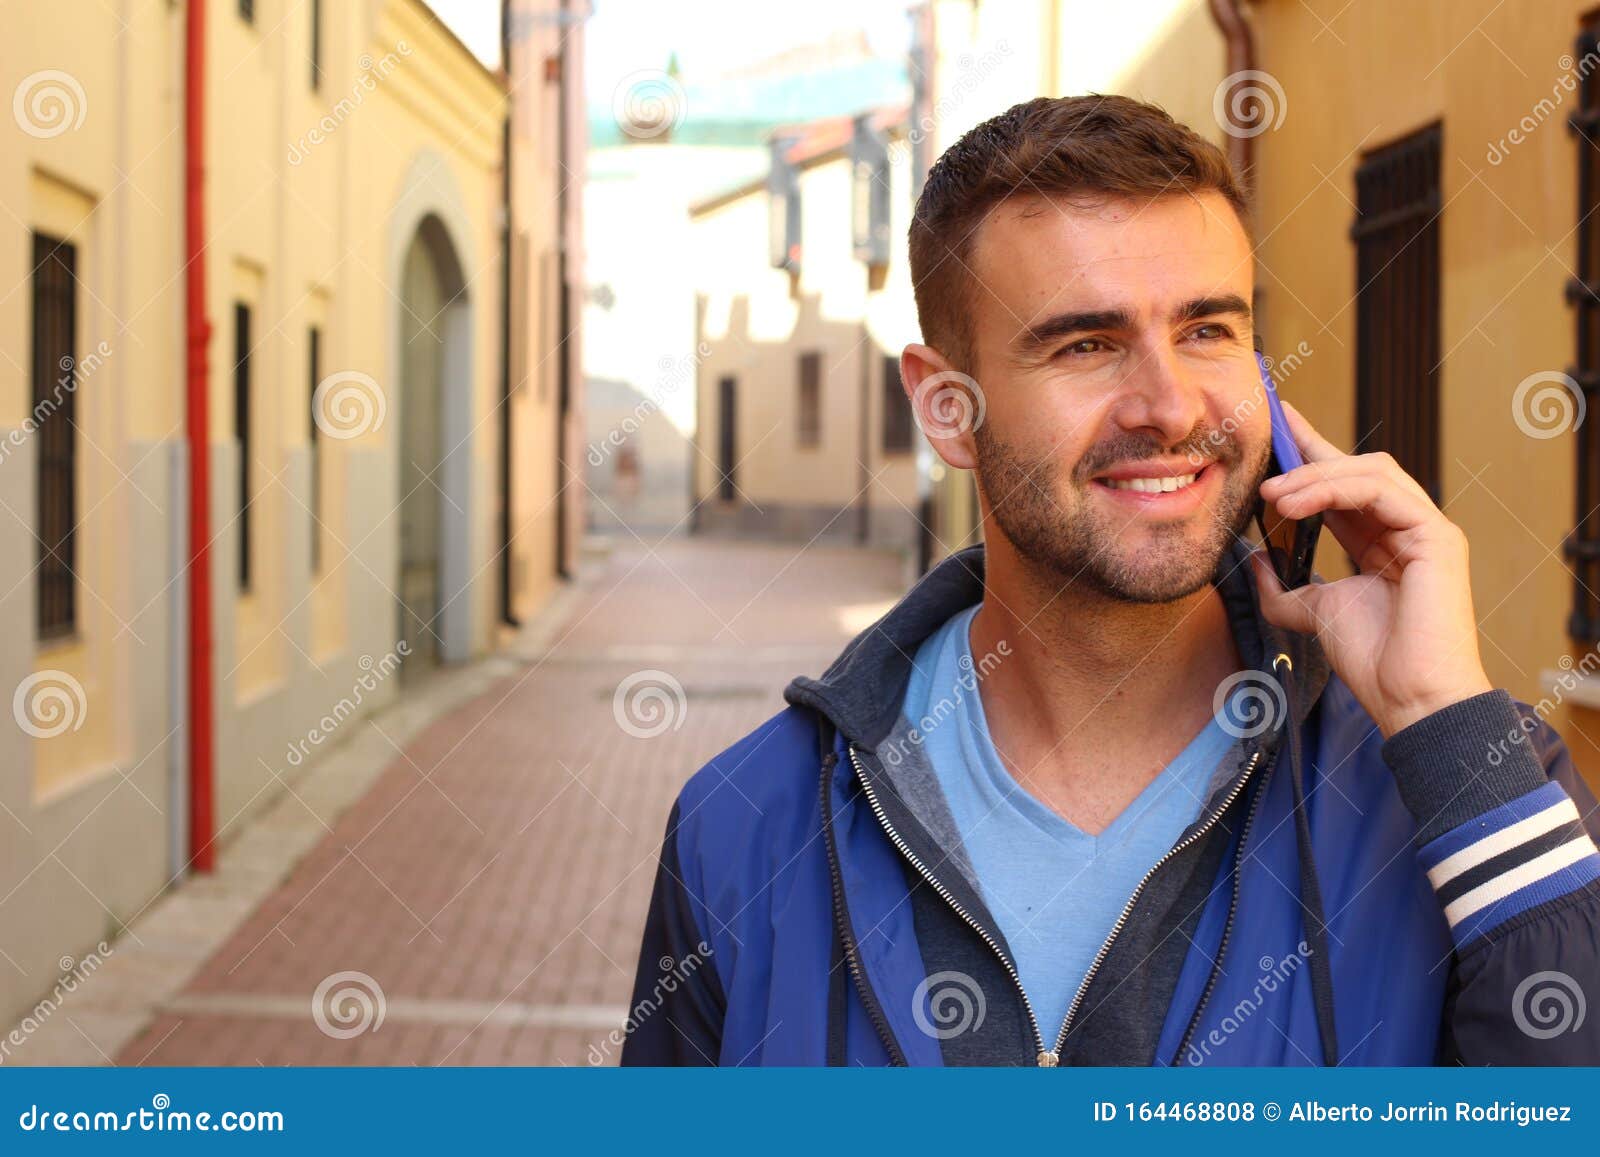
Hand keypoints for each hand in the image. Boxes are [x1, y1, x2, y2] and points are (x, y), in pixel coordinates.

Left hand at [1250, 402, 1492, 737]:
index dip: (1311, 454)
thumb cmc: (1374, 662)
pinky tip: (1294, 504)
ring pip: (1369, 472)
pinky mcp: (1437, 536)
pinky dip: (1333, 489)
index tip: (1276, 428)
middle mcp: (1408, 528)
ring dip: (1313, 475)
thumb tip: (1251, 557)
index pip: (1344, 485)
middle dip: (1311, 449)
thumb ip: (1281, 586)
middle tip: (1268, 438)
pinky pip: (1380, 491)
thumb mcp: (1314, 612)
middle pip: (1359, 466)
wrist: (1409, 698)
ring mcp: (1427, 529)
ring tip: (1271, 492)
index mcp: (1382, 542)